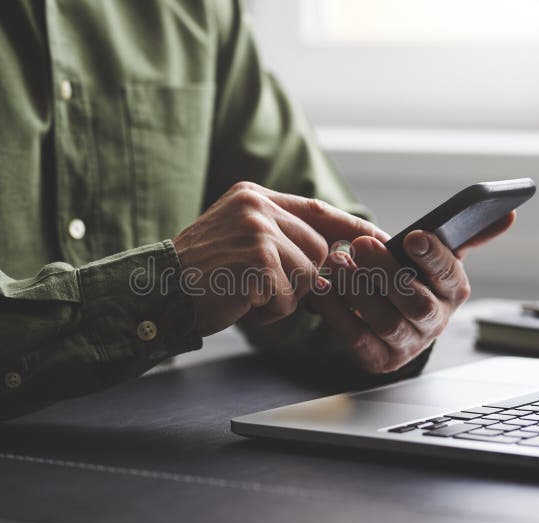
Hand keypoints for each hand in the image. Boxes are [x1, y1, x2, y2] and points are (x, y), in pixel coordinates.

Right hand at [173, 182, 387, 335]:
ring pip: (307, 274)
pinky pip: (287, 296)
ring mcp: (257, 230)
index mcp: (254, 196)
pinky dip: (268, 311)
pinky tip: (240, 302)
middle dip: (299, 279)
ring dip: (281, 297)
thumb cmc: (199, 274)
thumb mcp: (238, 240)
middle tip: (260, 289)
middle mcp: (257, 205)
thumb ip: (281, 238)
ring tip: (245, 293)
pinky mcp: (257, 260)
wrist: (157, 291)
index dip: (351, 227)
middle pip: (318, 249)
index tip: (381, 239)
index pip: (318, 209)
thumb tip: (334, 256)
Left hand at [309, 212, 515, 373]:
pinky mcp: (379, 359)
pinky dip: (336, 312)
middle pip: (415, 301)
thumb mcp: (439, 256)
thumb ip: (467, 234)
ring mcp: (407, 343)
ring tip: (337, 262)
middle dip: (387, 272)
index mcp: (453, 291)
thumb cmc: (415, 278)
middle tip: (361, 244)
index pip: (447, 274)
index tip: (413, 236)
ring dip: (359, 291)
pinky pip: (355, 337)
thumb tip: (507, 212)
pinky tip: (322, 287)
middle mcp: (434, 321)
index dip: (432, 256)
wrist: (394, 321)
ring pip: (385, 321)